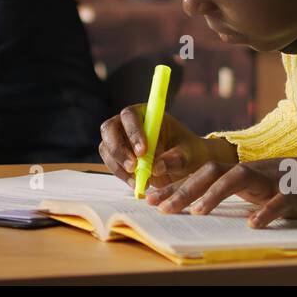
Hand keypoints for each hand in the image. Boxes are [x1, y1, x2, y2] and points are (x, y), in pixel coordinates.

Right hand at [98, 105, 236, 189]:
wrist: (187, 165)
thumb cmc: (189, 152)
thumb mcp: (189, 155)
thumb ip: (176, 159)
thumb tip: (157, 167)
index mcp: (147, 113)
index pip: (130, 116)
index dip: (133, 132)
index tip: (143, 152)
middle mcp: (129, 123)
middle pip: (109, 129)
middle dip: (118, 149)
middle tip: (134, 168)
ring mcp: (121, 139)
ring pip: (106, 147)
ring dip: (118, 165)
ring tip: (138, 180)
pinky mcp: (119, 156)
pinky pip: (111, 163)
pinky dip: (121, 174)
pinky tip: (136, 183)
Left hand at [146, 157, 296, 227]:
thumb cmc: (289, 190)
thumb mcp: (256, 191)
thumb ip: (230, 194)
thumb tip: (194, 204)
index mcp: (241, 172)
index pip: (202, 174)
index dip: (177, 185)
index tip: (152, 199)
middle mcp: (254, 171)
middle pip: (214, 171)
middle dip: (186, 188)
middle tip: (164, 208)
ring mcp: (274, 179)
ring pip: (241, 177)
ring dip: (217, 193)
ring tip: (198, 211)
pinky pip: (280, 201)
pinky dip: (267, 211)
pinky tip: (253, 224)